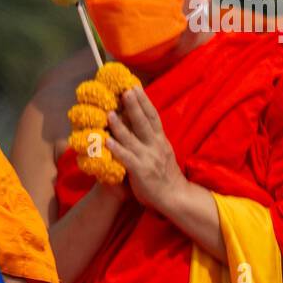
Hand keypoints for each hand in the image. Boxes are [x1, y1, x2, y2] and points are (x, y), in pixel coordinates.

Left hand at [105, 86, 187, 214]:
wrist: (175, 196)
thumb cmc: (165, 175)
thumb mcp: (162, 152)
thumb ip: (153, 139)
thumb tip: (143, 124)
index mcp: (161, 140)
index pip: (153, 116)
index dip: (144, 101)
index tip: (136, 86)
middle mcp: (155, 145)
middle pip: (144, 121)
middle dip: (134, 105)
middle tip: (125, 90)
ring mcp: (148, 157)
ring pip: (132, 138)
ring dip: (120, 125)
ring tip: (110, 112)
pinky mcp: (140, 170)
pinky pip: (126, 158)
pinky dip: (117, 149)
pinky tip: (107, 142)